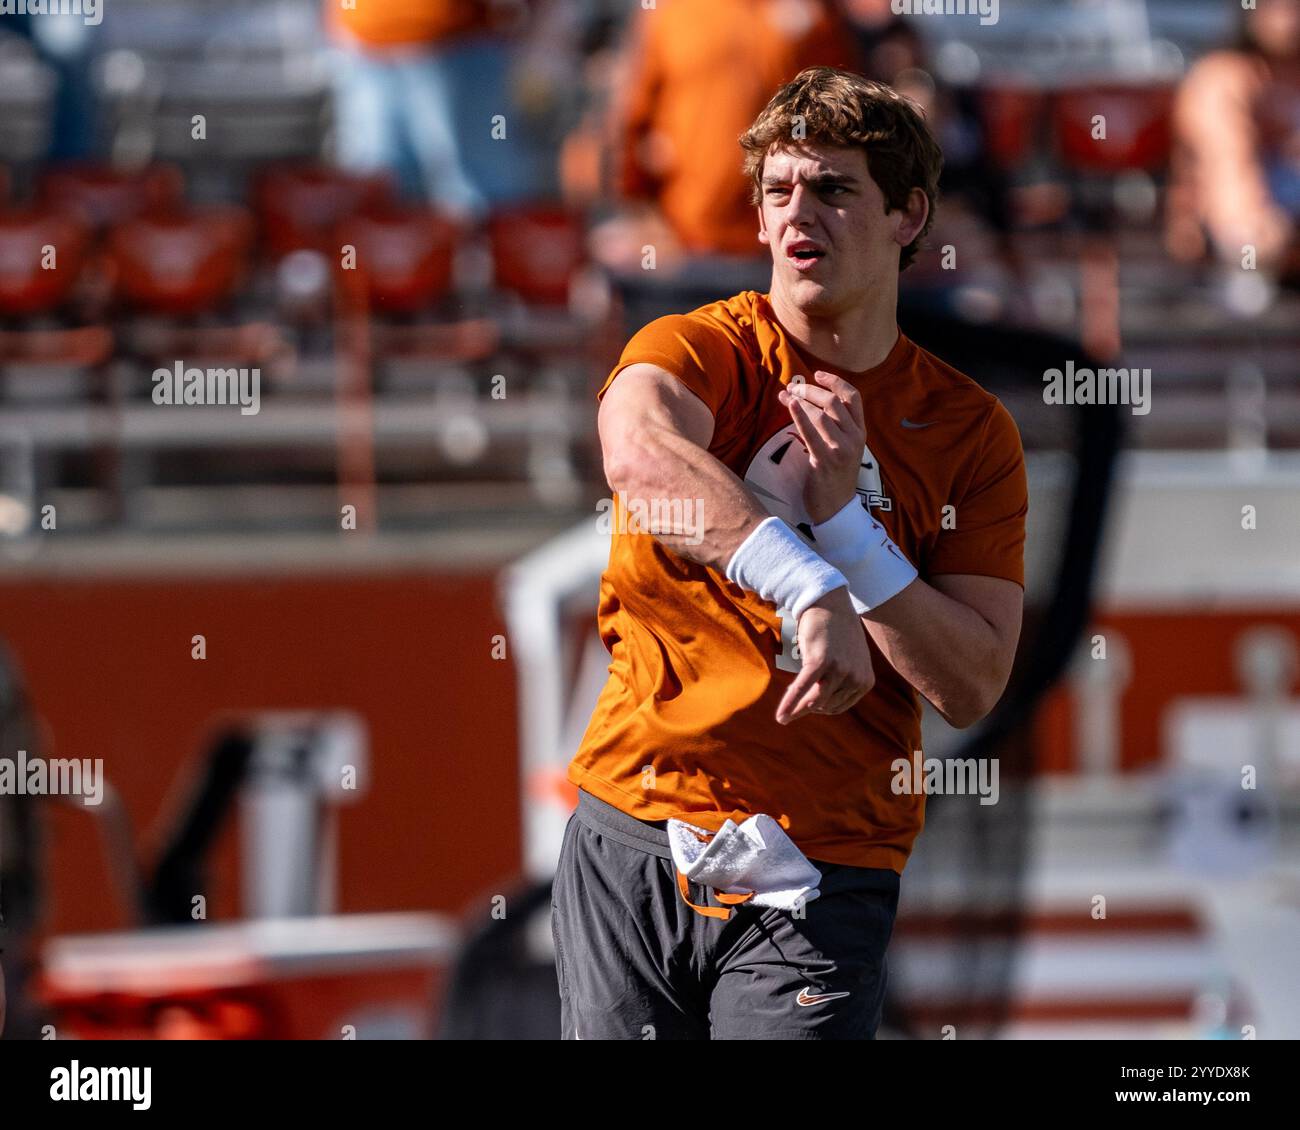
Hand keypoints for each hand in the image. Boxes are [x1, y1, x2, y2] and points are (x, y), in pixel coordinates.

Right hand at [775, 586, 874, 723]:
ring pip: (814, 701)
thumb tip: (820, 706)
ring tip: (784, 716)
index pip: (838, 706)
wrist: (830, 603)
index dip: (821, 707)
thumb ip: (844, 681)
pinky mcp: (820, 661)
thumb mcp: (850, 659)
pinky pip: (802, 688)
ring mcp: (839, 669)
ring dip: (797, 710)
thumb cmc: (837, 632)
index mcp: (865, 681)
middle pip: (826, 705)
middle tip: (793, 703)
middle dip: (808, 706)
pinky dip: (790, 703)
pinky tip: (781, 716)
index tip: (807, 704)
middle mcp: (855, 677)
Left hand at [778, 371, 866, 524]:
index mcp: (861, 432)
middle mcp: (855, 437)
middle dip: (810, 390)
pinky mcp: (827, 459)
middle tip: (791, 388)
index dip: (835, 381)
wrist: (836, 508)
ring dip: (800, 400)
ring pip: (822, 413)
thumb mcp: (842, 448)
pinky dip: (799, 415)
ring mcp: (843, 448)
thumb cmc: (833, 477)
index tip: (817, 374)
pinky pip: (811, 431)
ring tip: (783, 396)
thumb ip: (834, 427)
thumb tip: (807, 400)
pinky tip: (789, 405)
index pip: (853, 396)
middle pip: (834, 401)